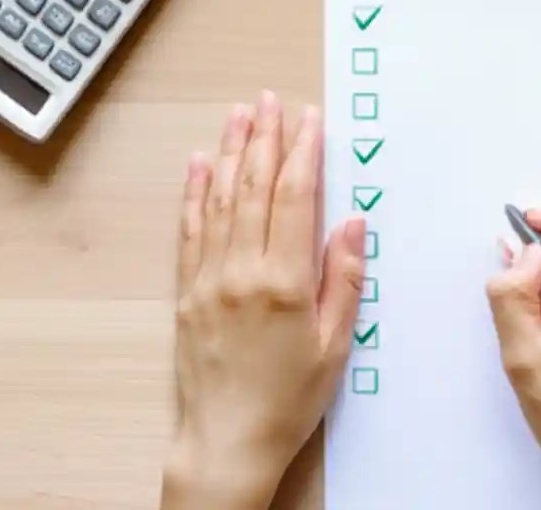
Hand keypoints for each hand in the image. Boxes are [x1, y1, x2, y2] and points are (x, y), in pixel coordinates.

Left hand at [161, 92, 365, 509]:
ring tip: (239, 115)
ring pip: (219, 199)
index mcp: (283, 280)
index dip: (302, 153)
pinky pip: (190, 229)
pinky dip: (195, 192)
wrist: (227, 440)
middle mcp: (241, 270)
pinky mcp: (188, 292)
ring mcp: (209, 278)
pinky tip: (200, 165)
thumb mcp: (335, 344)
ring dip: (229, 152)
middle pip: (253, 187)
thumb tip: (352, 222)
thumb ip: (343, 278)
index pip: (294, 198)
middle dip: (264, 138)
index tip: (310, 120)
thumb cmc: (289, 398)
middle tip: (270, 100)